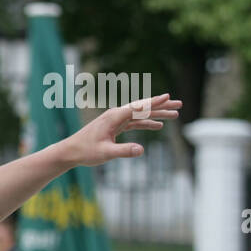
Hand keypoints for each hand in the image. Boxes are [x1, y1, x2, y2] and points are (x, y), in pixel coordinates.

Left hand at [59, 94, 180, 166]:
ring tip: (175, 115)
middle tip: (180, 104)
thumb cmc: (85, 151)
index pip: (138, 107)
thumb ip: (124, 151)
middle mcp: (116, 115)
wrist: (70, 152)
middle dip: (161, 105)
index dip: (155, 102)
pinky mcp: (114, 127)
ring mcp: (115, 120)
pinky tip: (158, 126)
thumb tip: (141, 150)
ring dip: (157, 114)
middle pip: (143, 107)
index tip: (169, 97)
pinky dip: (146, 123)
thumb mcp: (106, 153)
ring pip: (140, 114)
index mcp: (114, 117)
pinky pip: (134, 123)